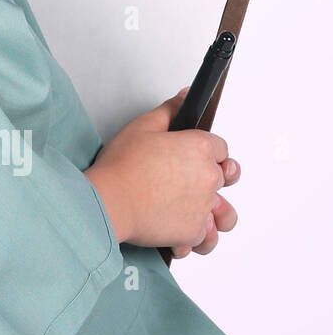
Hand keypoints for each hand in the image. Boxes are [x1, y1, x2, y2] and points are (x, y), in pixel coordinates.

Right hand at [84, 87, 239, 248]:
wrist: (108, 201)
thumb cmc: (121, 166)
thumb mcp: (142, 126)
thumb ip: (170, 110)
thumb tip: (187, 96)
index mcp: (200, 148)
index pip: (220, 147)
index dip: (205, 150)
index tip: (190, 154)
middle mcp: (208, 178)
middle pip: (225, 178)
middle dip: (210, 178)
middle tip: (185, 180)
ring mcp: (204, 208)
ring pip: (226, 215)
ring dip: (215, 214)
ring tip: (195, 212)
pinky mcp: (193, 233)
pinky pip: (205, 238)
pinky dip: (194, 237)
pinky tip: (180, 231)